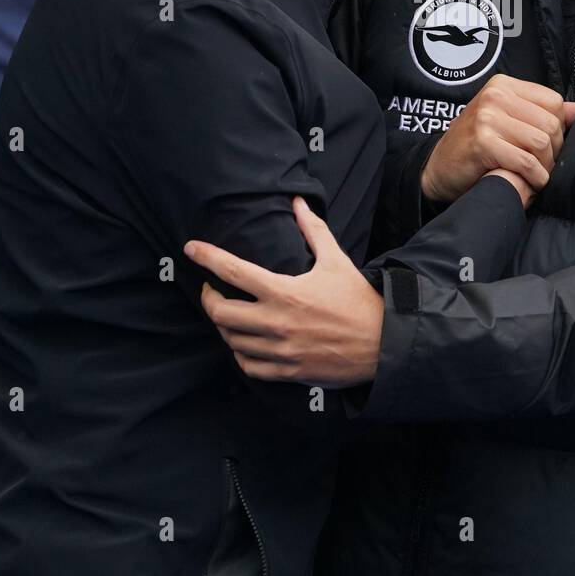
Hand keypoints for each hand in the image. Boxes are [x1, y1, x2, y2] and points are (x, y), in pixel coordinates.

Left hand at [185, 198, 382, 386]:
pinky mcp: (287, 372)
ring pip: (231, 340)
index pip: (233, 272)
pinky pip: (248, 366)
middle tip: (213, 290)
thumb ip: (313, 231)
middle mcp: (277, 322)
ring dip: (224, 326)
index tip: (191, 249)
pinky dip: (240, 353)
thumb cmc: (358, 301)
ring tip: (229, 315)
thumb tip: (298, 203)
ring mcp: (280, 350)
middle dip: (209, 299)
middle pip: (220, 313)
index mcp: (285, 292)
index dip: (207, 257)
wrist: (383, 343)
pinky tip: (244, 342)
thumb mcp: (336, 261)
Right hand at [421, 74, 574, 204]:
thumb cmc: (477, 146)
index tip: (548, 148)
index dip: (558, 129)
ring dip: (544, 167)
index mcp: (504, 85)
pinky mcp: (483, 141)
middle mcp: (496, 95)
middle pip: (551, 124)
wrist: (439, 168)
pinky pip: (526, 161)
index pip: (553, 103)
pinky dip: (534, 177)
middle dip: (553, 152)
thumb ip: (544, 113)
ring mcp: (487, 117)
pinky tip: (529, 183)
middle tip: (542, 167)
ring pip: (542, 143)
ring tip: (536, 176)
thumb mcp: (508, 120)